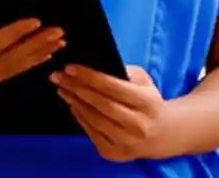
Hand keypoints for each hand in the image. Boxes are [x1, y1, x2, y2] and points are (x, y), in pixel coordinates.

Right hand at [0, 8, 64, 128]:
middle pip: (12, 58)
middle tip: (59, 31)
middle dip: (37, 44)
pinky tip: (41, 58)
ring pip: (14, 68)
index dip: (15, 33)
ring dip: (38, 54)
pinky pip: (8, 73)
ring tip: (59, 43)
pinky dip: (27, 64)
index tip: (35, 21)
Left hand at [52, 65, 172, 162]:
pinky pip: (91, 133)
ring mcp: (125, 142)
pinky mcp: (114, 153)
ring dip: (75, 102)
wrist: (160, 134)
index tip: (71, 67)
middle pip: (101, 104)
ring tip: (63, 88)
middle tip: (58, 76)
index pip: (114, 87)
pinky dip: (80, 117)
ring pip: (94, 119)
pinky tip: (73, 105)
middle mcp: (138, 124)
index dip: (90, 77)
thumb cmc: (147, 101)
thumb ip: (124, 72)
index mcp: (147, 103)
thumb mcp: (144, 81)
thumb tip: (93, 66)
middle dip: (77, 88)